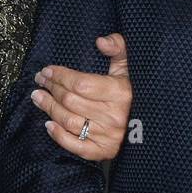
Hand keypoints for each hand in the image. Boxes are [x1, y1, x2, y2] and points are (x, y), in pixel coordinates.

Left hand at [31, 33, 131, 160]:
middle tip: (39, 82)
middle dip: (51, 89)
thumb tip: (100, 41)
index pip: (81, 83)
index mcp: (120, 92)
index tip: (47, 70)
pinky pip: (76, 146)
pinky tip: (48, 124)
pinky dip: (59, 136)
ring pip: (69, 121)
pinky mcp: (104, 151)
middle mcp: (113, 116)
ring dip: (49, 108)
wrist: (153, 123)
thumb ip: (119, 48)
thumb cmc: (136, 91)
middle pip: (71, 101)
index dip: (60, 76)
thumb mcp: (130, 66)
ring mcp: (108, 136)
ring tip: (38, 98)